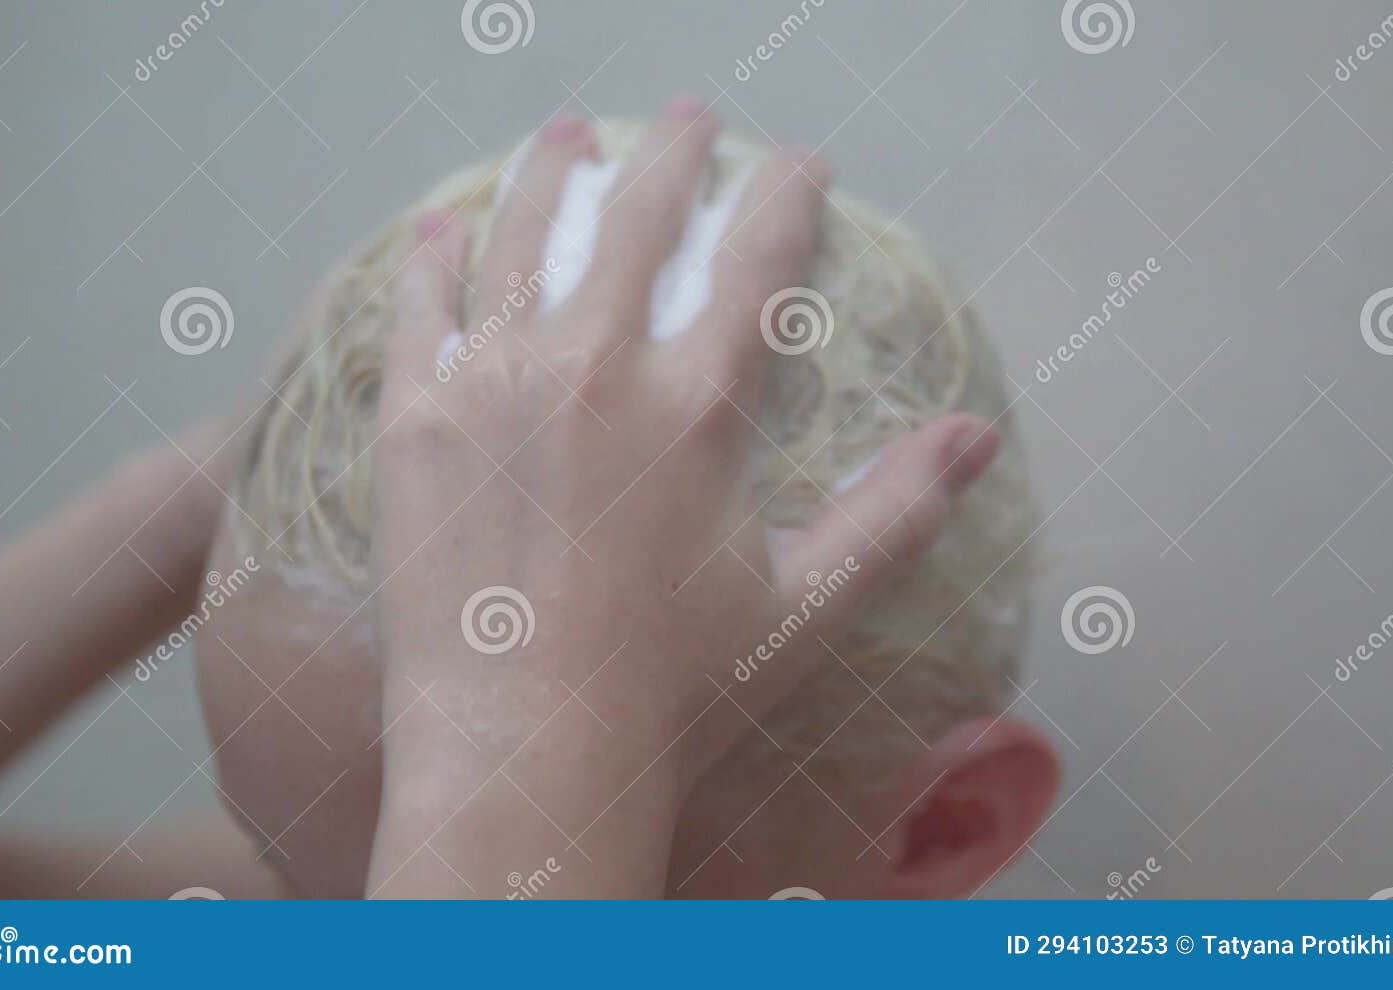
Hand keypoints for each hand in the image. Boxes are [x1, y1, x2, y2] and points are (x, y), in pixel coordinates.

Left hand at [366, 97, 996, 895]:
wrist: (522, 743)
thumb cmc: (672, 688)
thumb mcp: (806, 605)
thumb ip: (894, 512)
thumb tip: (977, 436)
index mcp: (696, 406)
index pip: (756, 262)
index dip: (786, 197)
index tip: (799, 163)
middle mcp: (594, 368)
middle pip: (641, 220)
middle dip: (674, 154)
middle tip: (690, 116)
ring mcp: (495, 384)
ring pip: (525, 239)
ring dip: (553, 175)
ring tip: (568, 135)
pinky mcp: (416, 418)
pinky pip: (422, 307)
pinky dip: (436, 257)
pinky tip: (445, 226)